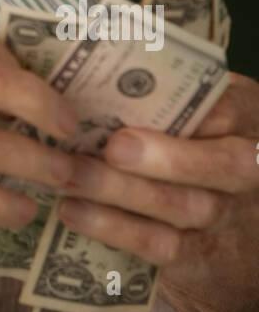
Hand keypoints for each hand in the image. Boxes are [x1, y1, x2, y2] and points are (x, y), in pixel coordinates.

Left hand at [58, 71, 258, 311]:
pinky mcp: (198, 257)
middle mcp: (247, 170)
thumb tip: (98, 54)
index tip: (146, 97)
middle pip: (221, 166)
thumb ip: (170, 91)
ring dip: (122, 192)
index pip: (230, 111)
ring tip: (71, 174)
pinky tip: (72, 210)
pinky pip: (160, 246)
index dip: (196, 110)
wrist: (234, 227)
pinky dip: (113, 229)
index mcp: (245, 121)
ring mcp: (226, 218)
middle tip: (113, 146)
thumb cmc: (196, 142)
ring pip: (183, 208)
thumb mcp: (201, 111)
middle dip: (167, 157)